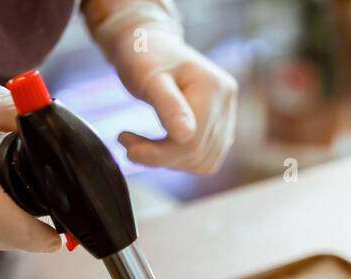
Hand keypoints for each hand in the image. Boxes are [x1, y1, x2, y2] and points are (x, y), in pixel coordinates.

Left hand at [92, 5, 237, 172]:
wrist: (150, 46)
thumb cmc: (145, 57)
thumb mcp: (150, 78)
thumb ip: (168, 106)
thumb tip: (186, 137)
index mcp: (213, 87)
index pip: (190, 140)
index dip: (158, 152)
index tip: (124, 141)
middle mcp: (226, 102)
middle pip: (196, 153)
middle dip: (159, 155)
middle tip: (127, 142)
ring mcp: (227, 116)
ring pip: (200, 161)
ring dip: (168, 160)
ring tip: (141, 142)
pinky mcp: (221, 129)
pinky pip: (203, 159)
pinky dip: (178, 159)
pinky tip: (159, 144)